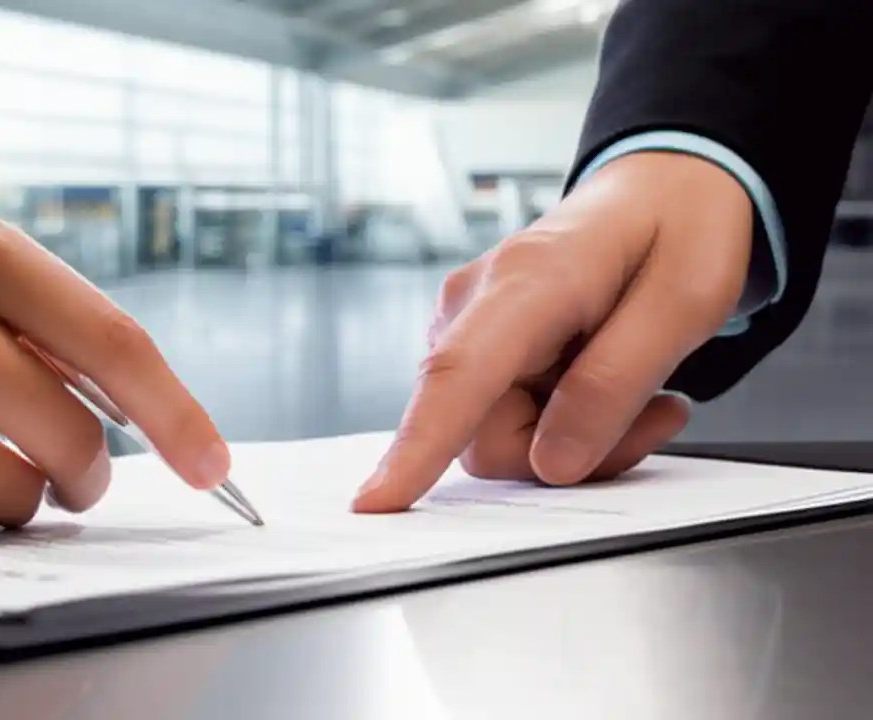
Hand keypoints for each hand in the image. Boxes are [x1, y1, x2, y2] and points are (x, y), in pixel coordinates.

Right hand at [353, 153, 753, 511]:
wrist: (661, 189)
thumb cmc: (676, 229)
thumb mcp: (686, 300)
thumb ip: (615, 383)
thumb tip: (553, 462)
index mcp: (525, 280)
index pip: (458, 375)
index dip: (418, 446)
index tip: (378, 501)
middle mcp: (474, 303)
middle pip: (484, 432)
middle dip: (570, 452)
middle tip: (654, 416)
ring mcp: (467, 325)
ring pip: (497, 435)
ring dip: (576, 438)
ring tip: (641, 392)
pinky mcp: (475, 347)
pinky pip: (505, 419)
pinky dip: (564, 422)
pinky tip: (606, 383)